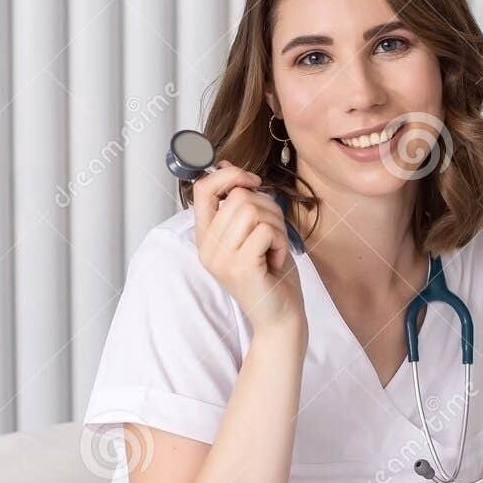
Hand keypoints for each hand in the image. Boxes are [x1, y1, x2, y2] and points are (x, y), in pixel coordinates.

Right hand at [192, 160, 304, 334]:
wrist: (279, 317)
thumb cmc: (270, 275)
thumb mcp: (252, 233)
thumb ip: (239, 203)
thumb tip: (227, 165)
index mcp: (205, 237)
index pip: (203, 189)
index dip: (229, 176)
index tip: (253, 182)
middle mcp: (207, 248)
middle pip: (238, 197)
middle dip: (268, 208)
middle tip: (273, 234)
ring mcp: (221, 259)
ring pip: (252, 210)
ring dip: (276, 225)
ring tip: (274, 248)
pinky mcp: (240, 267)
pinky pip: (266, 230)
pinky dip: (280, 241)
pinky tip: (276, 260)